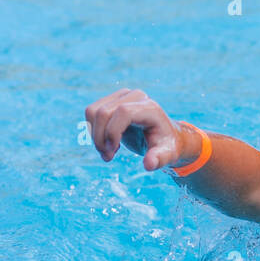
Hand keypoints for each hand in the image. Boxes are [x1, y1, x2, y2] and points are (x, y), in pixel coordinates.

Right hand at [83, 89, 200, 171]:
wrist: (163, 135)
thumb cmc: (166, 145)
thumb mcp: (168, 154)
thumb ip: (160, 159)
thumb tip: (149, 164)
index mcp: (149, 108)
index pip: (123, 112)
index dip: (113, 132)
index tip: (113, 151)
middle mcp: (135, 97)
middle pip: (103, 112)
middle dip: (100, 138)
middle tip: (108, 157)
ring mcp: (122, 96)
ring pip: (93, 112)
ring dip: (94, 135)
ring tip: (107, 151)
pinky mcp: (112, 100)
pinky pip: (91, 112)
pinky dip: (94, 130)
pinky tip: (108, 142)